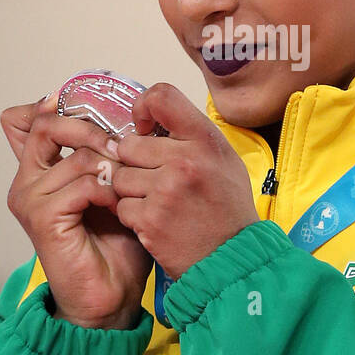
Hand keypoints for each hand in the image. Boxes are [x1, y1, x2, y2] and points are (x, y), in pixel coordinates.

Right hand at [2, 95, 152, 328]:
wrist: (112, 297)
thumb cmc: (117, 245)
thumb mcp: (117, 188)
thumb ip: (111, 154)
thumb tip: (132, 116)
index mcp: (40, 171)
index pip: (29, 119)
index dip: (56, 105)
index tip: (96, 110)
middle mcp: (27, 180)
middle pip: (45, 123)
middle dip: (90, 128)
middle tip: (120, 148)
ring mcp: (30, 198)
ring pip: (77, 157)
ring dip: (114, 170)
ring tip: (128, 192)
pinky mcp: (41, 217)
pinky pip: (83, 184)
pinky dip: (110, 192)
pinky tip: (119, 209)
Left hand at [105, 83, 258, 279]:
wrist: (234, 258)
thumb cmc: (226, 207)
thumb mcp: (222, 159)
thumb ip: (189, 135)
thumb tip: (148, 120)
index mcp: (205, 139)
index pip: (160, 96)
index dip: (142, 107)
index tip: (142, 127)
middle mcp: (185, 161)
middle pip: (129, 144)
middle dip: (135, 162)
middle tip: (155, 178)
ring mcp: (165, 191)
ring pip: (120, 176)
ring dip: (132, 190)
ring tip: (158, 201)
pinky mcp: (150, 220)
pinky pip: (121, 205)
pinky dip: (133, 215)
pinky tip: (155, 220)